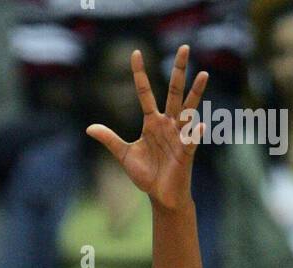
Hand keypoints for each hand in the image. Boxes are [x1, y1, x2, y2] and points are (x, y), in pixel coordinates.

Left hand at [86, 45, 208, 210]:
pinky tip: (199, 126)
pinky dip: (195, 134)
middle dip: (178, 70)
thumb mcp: (125, 155)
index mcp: (152, 122)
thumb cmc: (147, 175)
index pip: (145, 92)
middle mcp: (168, 124)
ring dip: (196, 93)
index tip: (135, 53)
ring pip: (188, 109)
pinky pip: (192, 140)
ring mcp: (179, 136)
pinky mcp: (186, 152)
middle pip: (173, 92)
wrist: (161, 196)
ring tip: (203, 74)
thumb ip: (110, 139)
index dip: (139, 74)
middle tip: (184, 47)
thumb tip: (90, 127)